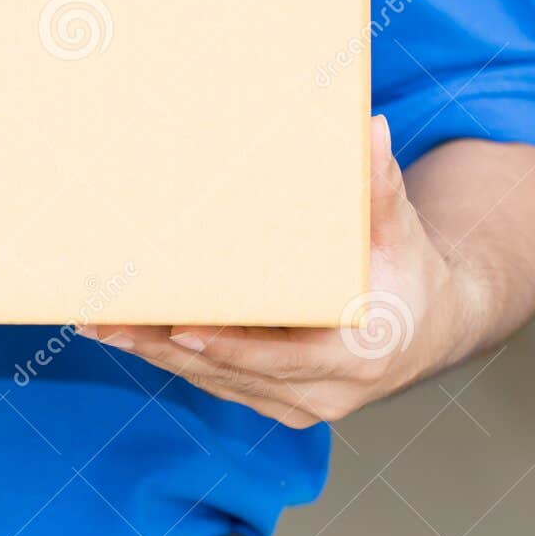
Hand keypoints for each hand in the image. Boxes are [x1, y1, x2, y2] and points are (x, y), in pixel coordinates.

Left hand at [79, 115, 487, 428]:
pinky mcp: (278, 403)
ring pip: (214, 382)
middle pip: (230, 373)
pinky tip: (133, 336)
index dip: (228, 346)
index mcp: (355, 357)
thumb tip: (371, 130)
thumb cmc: (411, 275)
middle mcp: (324, 394)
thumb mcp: (400, 232)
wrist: (432, 328)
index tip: (181, 328)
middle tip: (110, 321)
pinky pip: (218, 383)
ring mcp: (299, 405)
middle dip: (166, 347)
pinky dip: (175, 360)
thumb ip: (380, 188)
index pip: (279, 359)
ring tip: (102, 326)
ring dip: (157, 355)